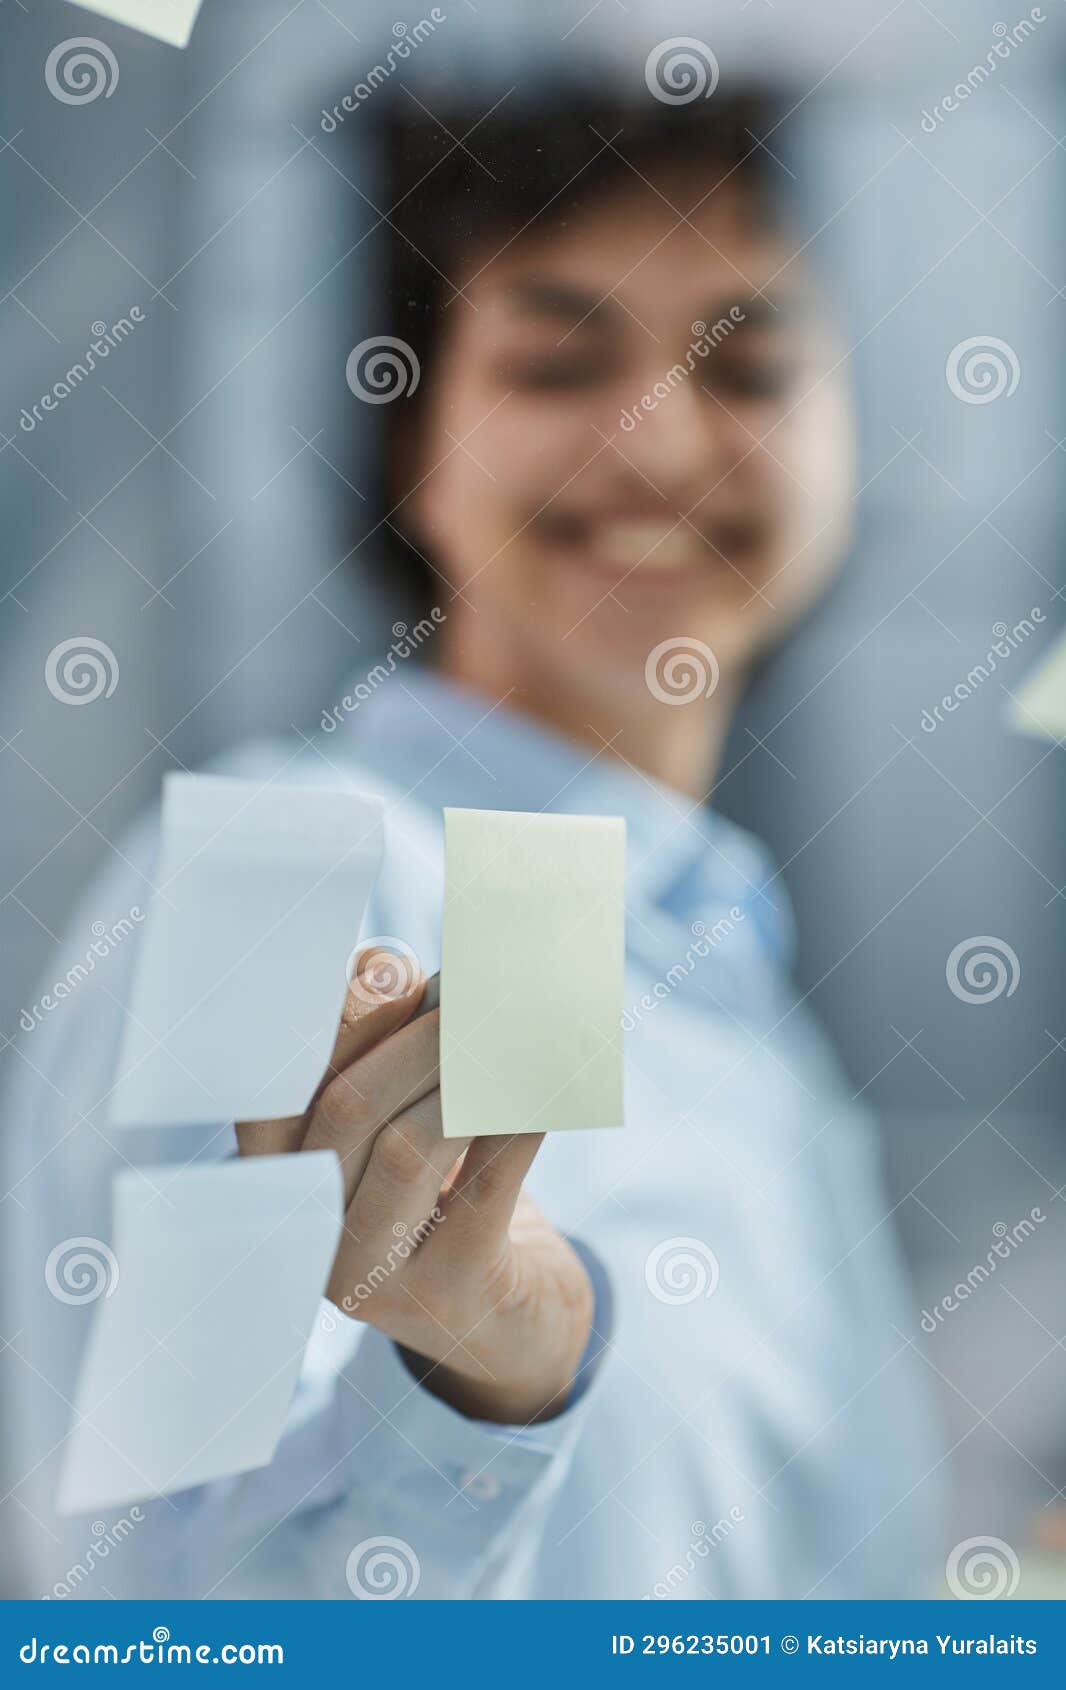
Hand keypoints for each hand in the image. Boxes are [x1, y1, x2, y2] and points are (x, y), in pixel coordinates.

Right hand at [236, 957, 593, 1424]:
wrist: (508, 1324)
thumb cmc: (446, 1201)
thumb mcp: (399, 1131)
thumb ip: (391, 1057)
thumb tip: (410, 966)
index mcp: (277, 1182)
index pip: (269, 1092)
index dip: (326, 1020)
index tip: (387, 965)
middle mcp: (308, 1234)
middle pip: (343, 1106)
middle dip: (411, 1030)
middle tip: (469, 987)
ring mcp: (373, 1276)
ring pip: (407, 1148)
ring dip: (465, 1071)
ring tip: (511, 1026)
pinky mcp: (452, 1293)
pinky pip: (488, 1186)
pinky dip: (521, 1118)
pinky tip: (552, 1080)